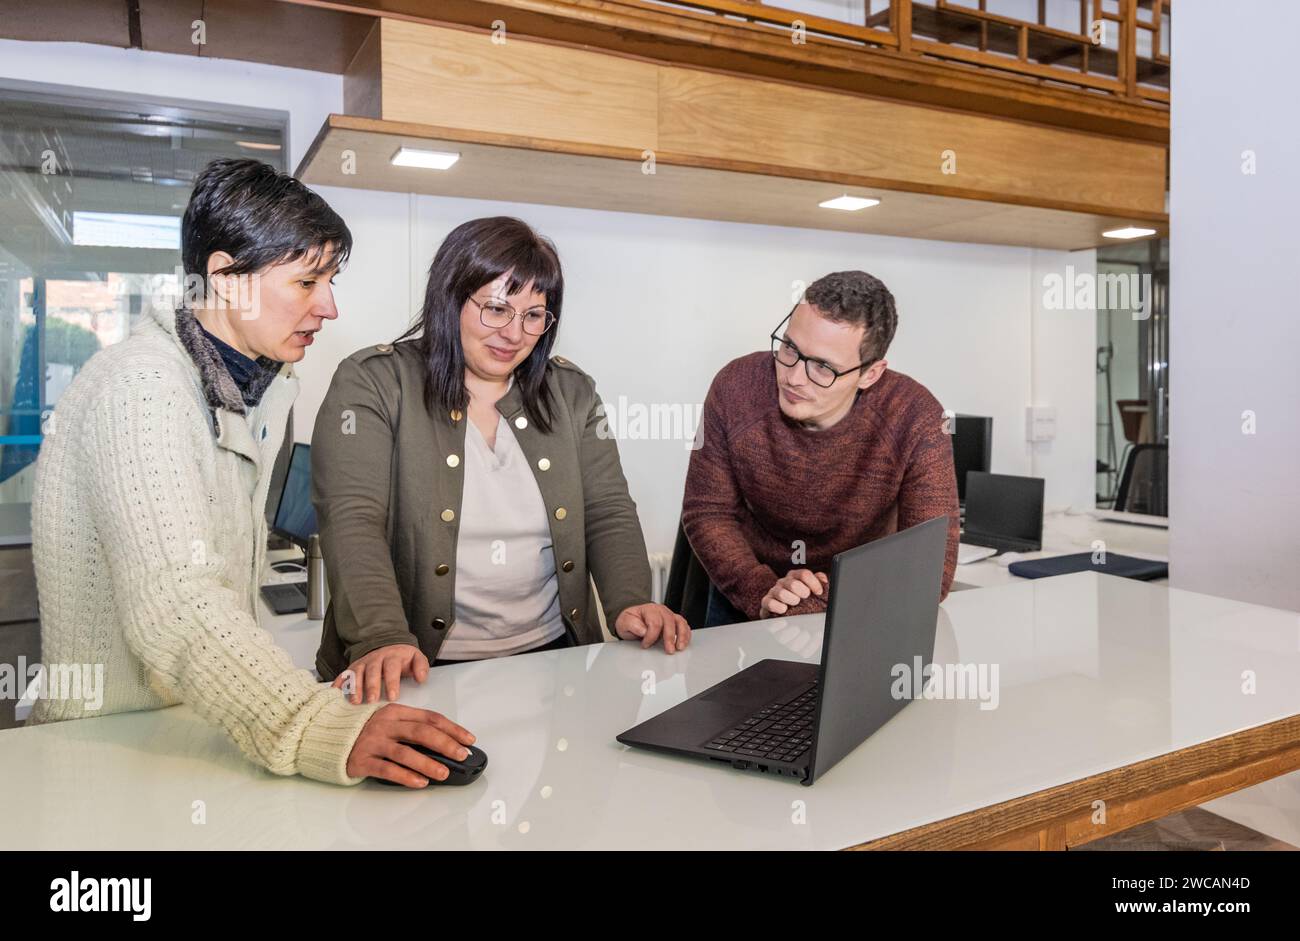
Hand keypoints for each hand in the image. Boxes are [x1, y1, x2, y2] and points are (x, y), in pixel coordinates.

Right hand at [332, 643, 429, 703]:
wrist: (388, 645)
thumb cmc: (402, 658)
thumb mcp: (415, 658)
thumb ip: (421, 666)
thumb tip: (422, 678)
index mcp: (392, 656)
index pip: (391, 668)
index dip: (392, 682)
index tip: (393, 696)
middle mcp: (376, 658)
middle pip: (372, 671)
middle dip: (372, 686)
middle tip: (373, 700)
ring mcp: (363, 663)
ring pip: (357, 673)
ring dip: (355, 687)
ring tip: (355, 702)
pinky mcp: (353, 667)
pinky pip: (344, 674)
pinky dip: (338, 683)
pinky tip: (334, 692)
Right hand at [346, 703, 475, 787]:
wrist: (326, 735)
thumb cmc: (364, 729)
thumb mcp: (388, 720)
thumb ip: (411, 726)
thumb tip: (443, 742)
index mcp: (395, 711)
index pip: (430, 717)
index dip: (452, 728)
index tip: (468, 739)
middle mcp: (385, 724)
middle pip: (421, 732)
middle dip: (446, 744)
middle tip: (462, 754)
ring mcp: (373, 742)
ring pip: (405, 752)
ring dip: (428, 763)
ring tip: (444, 773)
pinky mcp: (362, 760)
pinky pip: (387, 769)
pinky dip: (406, 777)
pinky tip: (420, 782)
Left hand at [615, 603, 691, 652]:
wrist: (633, 618)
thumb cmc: (630, 620)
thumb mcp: (624, 622)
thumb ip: (632, 625)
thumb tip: (643, 630)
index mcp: (649, 610)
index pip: (654, 622)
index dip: (651, 636)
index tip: (646, 645)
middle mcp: (661, 611)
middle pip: (669, 622)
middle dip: (670, 637)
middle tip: (669, 650)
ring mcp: (669, 615)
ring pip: (680, 622)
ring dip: (681, 635)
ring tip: (679, 647)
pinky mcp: (674, 621)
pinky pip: (684, 625)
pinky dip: (686, 634)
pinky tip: (683, 643)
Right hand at [759, 570, 828, 617]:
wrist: (785, 614)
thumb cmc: (802, 601)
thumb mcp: (812, 590)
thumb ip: (819, 582)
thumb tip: (824, 580)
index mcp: (796, 577)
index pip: (804, 574)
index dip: (814, 583)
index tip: (819, 592)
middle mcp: (784, 582)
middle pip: (793, 583)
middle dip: (802, 592)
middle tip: (805, 598)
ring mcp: (774, 591)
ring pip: (781, 592)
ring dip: (790, 599)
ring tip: (795, 604)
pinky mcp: (766, 602)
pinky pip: (769, 602)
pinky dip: (777, 607)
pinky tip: (784, 610)